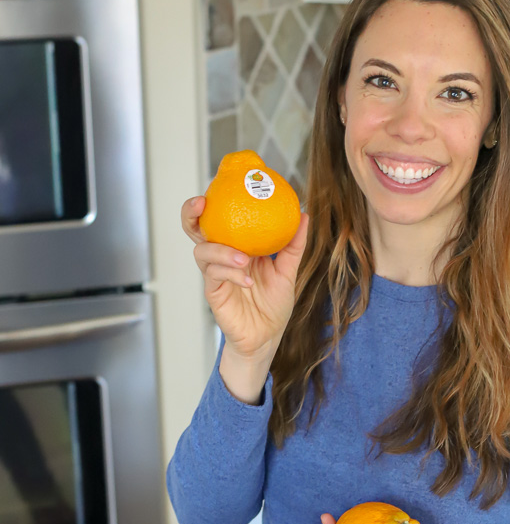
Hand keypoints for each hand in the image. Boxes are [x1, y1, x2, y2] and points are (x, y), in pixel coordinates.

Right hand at [181, 195, 308, 361]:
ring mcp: (214, 274)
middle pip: (195, 229)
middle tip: (202, 204)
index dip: (212, 202)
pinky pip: (214, 275)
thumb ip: (293, 244)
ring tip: (243, 258)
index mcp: (236, 247)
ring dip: (222, 251)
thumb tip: (303, 214)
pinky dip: (230, 274)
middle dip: (192, 214)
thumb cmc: (272, 305)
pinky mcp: (213, 292)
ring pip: (203, 252)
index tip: (217, 185)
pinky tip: (246, 280)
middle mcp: (221, 257)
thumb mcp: (288, 271)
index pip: (218, 219)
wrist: (266, 337)